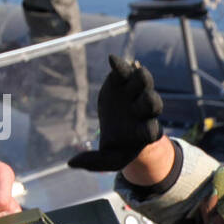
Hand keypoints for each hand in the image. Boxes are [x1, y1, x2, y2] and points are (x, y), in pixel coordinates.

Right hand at [68, 54, 163, 171]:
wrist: (117, 127)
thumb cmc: (117, 146)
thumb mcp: (109, 159)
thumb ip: (94, 163)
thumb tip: (70, 163)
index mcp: (144, 132)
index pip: (152, 131)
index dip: (150, 130)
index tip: (148, 132)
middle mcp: (144, 111)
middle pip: (153, 104)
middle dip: (149, 102)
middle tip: (145, 100)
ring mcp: (136, 94)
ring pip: (144, 84)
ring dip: (143, 78)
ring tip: (137, 72)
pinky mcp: (124, 81)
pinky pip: (126, 71)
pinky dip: (121, 65)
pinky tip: (113, 60)